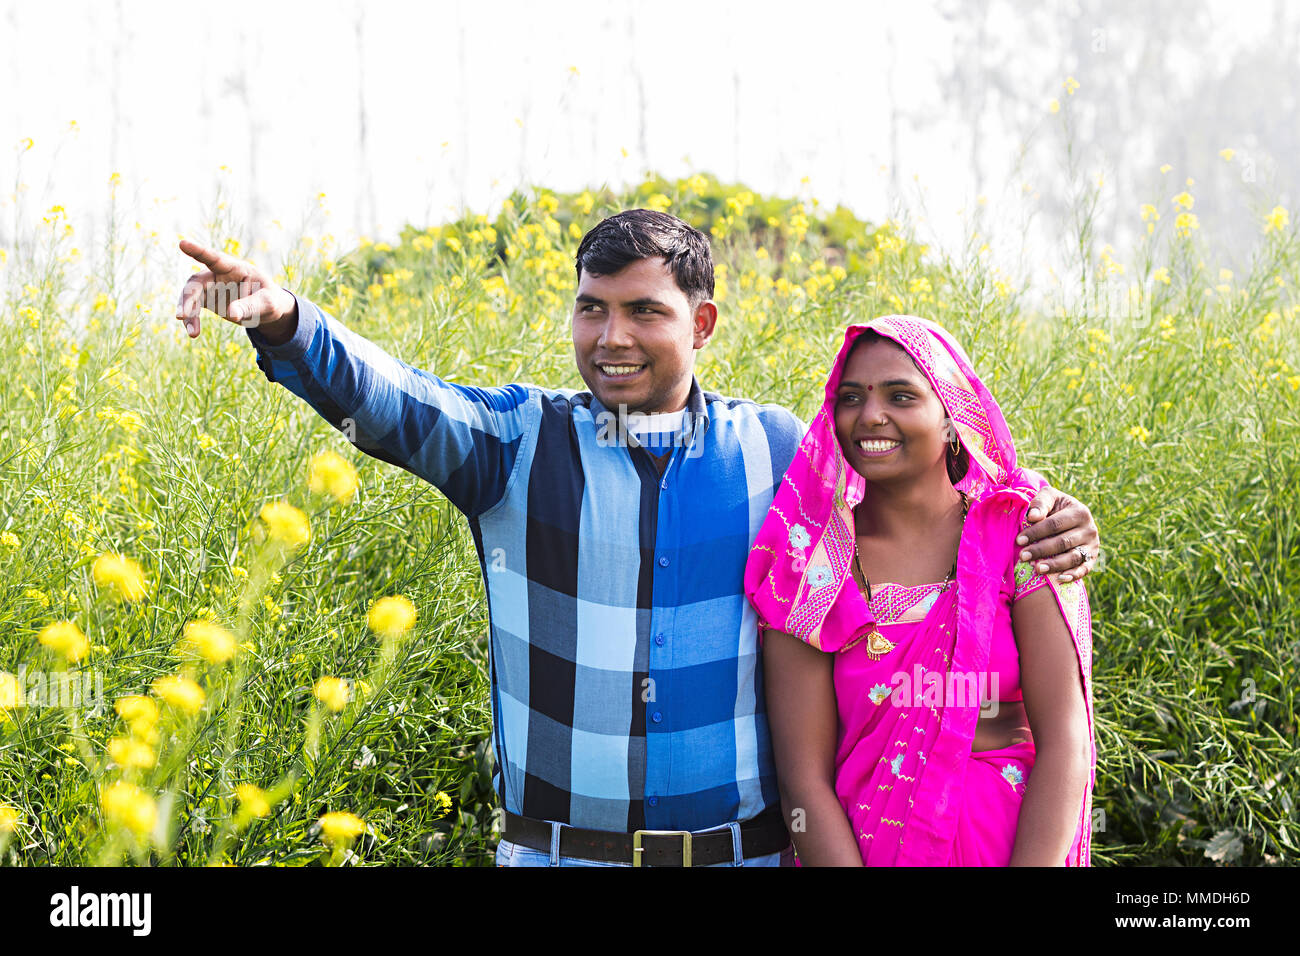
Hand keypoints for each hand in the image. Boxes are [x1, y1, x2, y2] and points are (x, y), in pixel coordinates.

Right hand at [175, 239, 296, 339]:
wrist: (265, 309)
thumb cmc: (269, 300)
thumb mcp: (267, 303)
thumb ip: (251, 306)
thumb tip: (231, 315)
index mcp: (236, 268)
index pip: (216, 258)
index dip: (199, 251)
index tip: (182, 243)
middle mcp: (219, 274)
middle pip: (197, 281)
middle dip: (188, 298)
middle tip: (181, 316)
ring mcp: (211, 286)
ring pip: (191, 295)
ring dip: (188, 312)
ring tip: (192, 333)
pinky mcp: (207, 298)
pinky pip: (193, 307)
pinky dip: (192, 319)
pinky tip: (193, 333)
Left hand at [1016, 487, 1099, 584]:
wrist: (1070, 516)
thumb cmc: (1054, 507)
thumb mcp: (1049, 497)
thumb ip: (1041, 503)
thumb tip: (1032, 517)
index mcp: (1079, 512)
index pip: (1055, 524)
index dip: (1036, 532)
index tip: (1019, 540)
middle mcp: (1089, 529)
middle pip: (1063, 542)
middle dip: (1041, 550)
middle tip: (1022, 557)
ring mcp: (1092, 545)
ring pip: (1073, 557)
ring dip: (1054, 565)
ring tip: (1037, 569)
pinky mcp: (1092, 558)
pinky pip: (1084, 569)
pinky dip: (1073, 575)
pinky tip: (1059, 578)